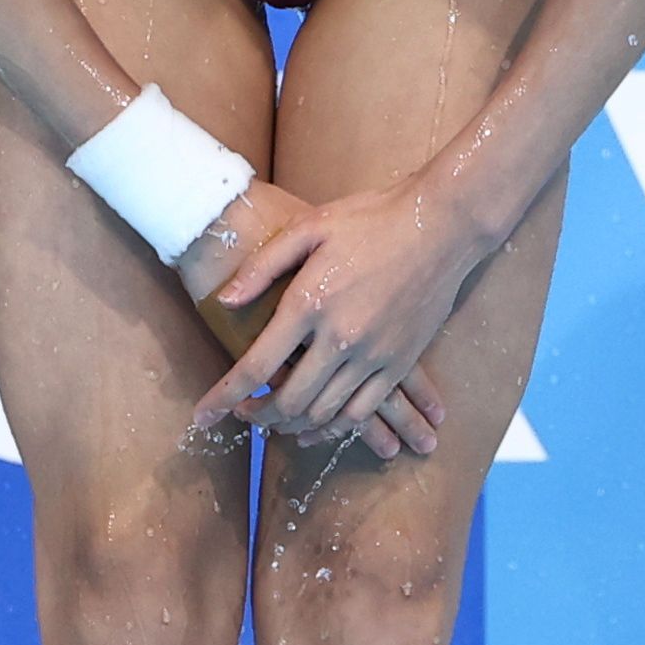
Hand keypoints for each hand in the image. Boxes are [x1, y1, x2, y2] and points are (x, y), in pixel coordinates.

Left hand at [189, 173, 496, 456]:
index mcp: (310, 303)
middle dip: (258, 417)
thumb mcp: (309, 228)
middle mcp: (341, 338)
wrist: (442, 224)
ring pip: (325, 413)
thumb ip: (262, 267)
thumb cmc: (371, 218)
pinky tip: (319, 425)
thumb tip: (225, 302)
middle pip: (289, 401)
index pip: (256, 366)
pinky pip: (363, 411)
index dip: (223, 397)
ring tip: (276, 421)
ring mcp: (375, 354)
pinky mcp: (400, 361)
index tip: (202, 418)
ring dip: (293, 426)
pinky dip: (335, 427)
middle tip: (242, 414)